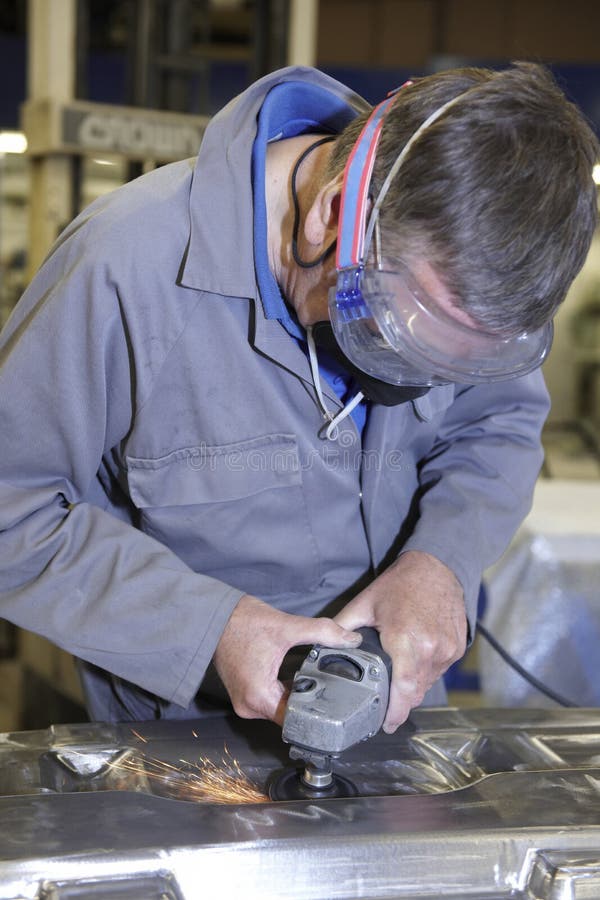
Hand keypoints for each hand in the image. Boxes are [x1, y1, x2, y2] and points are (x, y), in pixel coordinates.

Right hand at [213, 593, 361, 724]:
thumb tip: (351, 639)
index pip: (296, 719)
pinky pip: (272, 698)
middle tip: (334, 688)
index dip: (318, 711)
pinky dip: (286, 690)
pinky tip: (299, 677)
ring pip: (281, 706)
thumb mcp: (287, 627)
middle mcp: (249, 706)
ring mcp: (245, 700)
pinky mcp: (245, 692)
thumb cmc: (242, 622)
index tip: (337, 702)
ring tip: (318, 681)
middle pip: (290, 714)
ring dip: (298, 695)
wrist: (214, 614)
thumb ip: (322, 632)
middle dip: (311, 701)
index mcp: (259, 697)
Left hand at [333, 551, 466, 732]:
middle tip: (386, 709)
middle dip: (400, 703)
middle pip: (416, 692)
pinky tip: (415, 662)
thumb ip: (342, 628)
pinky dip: (426, 672)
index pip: (403, 689)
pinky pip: (439, 670)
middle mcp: (430, 648)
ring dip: (414, 687)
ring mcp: (447, 649)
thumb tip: (321, 647)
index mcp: (405, 640)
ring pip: (429, 683)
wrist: (436, 567)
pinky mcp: (457, 647)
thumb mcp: (364, 604)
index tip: (385, 724)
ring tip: (398, 680)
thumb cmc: (400, 584)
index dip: (395, 712)